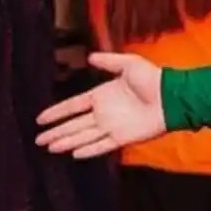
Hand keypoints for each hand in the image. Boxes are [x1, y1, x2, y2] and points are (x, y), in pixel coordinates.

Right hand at [35, 53, 164, 158]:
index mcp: (102, 95)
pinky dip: (88, 150)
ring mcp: (112, 126)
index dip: (57, 112)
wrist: (171, 96)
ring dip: (67, 142)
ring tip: (49, 148)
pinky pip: (101, 145)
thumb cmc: (153, 78)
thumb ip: (109, 61)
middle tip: (38, 140)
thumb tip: (89, 57)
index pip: (73, 105)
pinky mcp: (122, 137)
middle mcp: (104, 113)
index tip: (41, 119)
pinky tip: (74, 154)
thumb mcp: (129, 64)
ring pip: (83, 136)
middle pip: (74, 125)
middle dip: (56, 132)